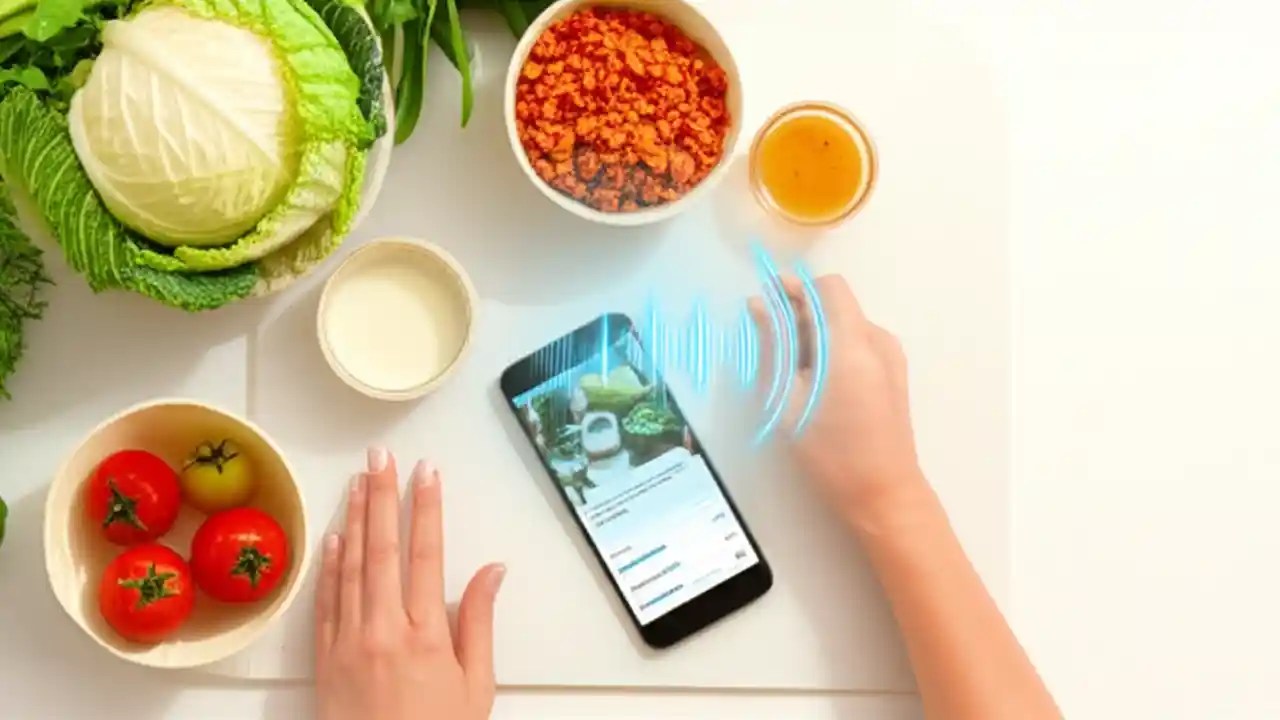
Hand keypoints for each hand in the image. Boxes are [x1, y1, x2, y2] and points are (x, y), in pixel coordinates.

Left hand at [315, 448, 505, 719]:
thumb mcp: (476, 686)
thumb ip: (479, 622)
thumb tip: (493, 570)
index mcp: (427, 634)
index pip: (426, 555)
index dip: (427, 509)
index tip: (427, 473)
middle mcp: (384, 629)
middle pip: (383, 549)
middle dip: (383, 497)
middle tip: (382, 457)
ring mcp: (349, 642)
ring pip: (351, 567)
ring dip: (356, 519)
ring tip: (359, 480)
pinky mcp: (325, 659)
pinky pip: (326, 601)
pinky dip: (330, 566)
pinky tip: (335, 537)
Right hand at [750, 274, 923, 527]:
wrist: (884, 494)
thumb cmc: (831, 453)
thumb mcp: (789, 401)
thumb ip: (774, 348)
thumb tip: (760, 307)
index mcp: (853, 343)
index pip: (827, 288)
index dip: (795, 289)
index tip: (768, 305)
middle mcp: (878, 341)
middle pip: (835, 305)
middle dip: (800, 314)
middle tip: (770, 347)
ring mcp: (891, 357)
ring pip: (845, 324)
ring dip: (814, 335)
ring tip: (791, 374)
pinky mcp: (893, 373)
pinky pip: (857, 344)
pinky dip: (832, 350)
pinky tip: (815, 385)